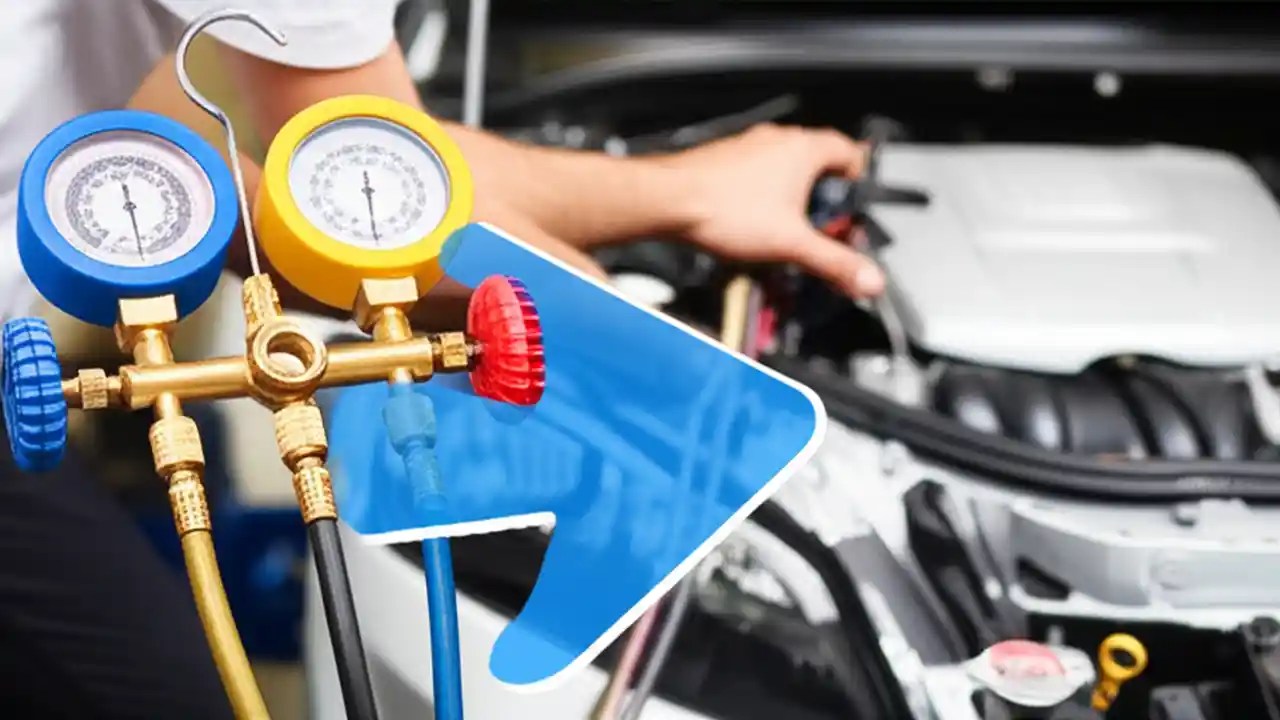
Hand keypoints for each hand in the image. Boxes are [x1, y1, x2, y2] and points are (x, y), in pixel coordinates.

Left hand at [663, 123, 884, 297]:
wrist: (667, 200)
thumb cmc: (722, 207)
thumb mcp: (791, 243)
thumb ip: (834, 262)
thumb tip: (869, 278)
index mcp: (804, 149)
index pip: (851, 153)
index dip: (859, 183)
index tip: (855, 212)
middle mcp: (777, 141)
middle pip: (819, 166)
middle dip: (824, 202)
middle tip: (823, 231)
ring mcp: (749, 149)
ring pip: (785, 171)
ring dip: (793, 201)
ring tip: (787, 234)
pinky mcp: (725, 162)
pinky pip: (757, 177)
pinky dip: (764, 199)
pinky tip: (753, 226)